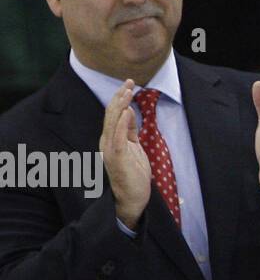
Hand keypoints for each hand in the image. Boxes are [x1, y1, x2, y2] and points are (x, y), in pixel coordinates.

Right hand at [99, 79, 151, 229]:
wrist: (132, 198)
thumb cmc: (133, 173)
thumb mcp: (134, 147)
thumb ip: (129, 131)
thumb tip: (130, 113)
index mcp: (111, 140)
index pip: (114, 115)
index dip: (120, 98)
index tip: (128, 84)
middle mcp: (107, 143)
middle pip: (111, 115)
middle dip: (119, 97)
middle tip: (128, 81)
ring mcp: (111, 150)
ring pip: (113, 123)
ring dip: (120, 106)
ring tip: (127, 91)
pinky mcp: (118, 158)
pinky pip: (119, 138)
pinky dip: (122, 124)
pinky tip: (127, 111)